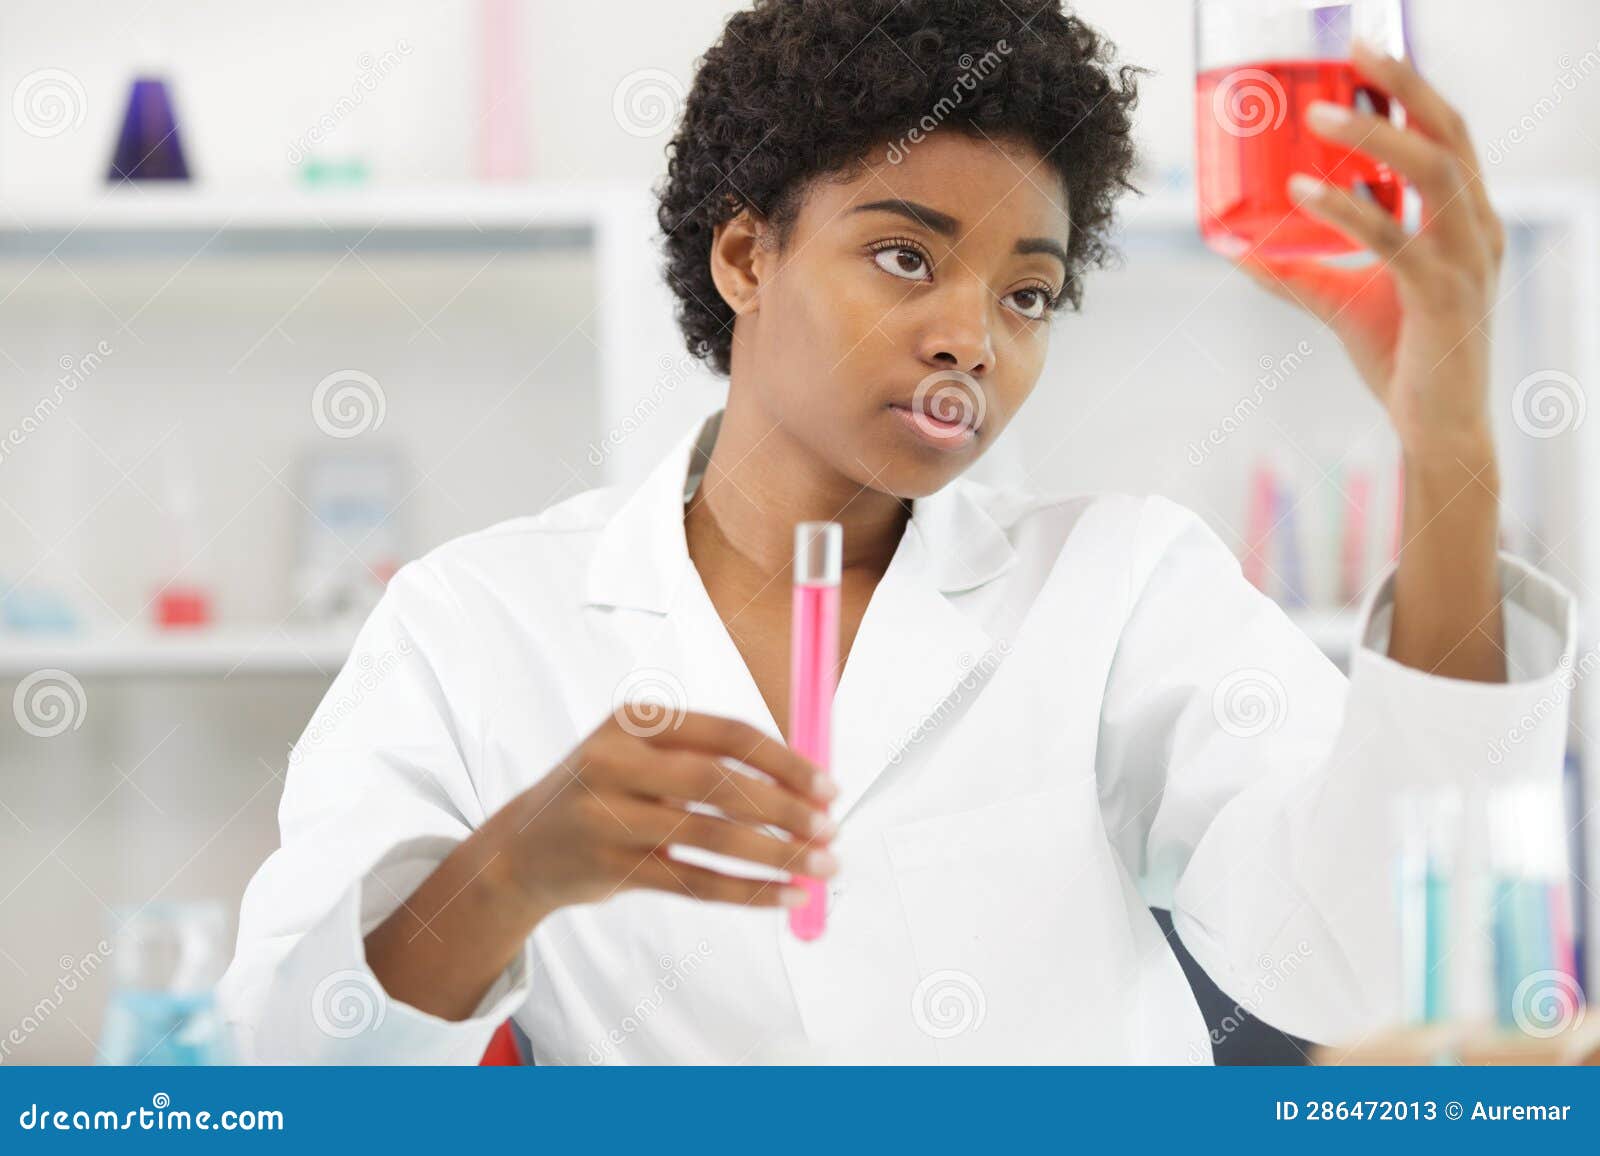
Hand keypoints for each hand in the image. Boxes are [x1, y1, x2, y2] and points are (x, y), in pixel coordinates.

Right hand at [484, 708, 838, 916]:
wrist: (522, 849)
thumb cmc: (605, 795)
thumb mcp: (640, 755)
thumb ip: (709, 759)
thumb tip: (805, 784)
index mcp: (635, 720)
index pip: (726, 734)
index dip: (785, 760)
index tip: (828, 786)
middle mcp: (616, 762)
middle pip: (720, 782)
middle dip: (786, 808)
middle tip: (831, 830)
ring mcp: (608, 817)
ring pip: (711, 836)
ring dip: (778, 854)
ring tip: (822, 867)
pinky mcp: (609, 869)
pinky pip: (693, 882)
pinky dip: (747, 892)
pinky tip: (785, 897)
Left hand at [1237, 38, 1505, 462]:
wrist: (1437, 427)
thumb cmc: (1402, 359)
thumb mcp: (1343, 300)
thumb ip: (1297, 271)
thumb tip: (1236, 248)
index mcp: (1466, 221)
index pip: (1447, 136)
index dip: (1412, 90)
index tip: (1365, 54)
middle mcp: (1476, 230)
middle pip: (1450, 133)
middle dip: (1405, 84)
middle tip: (1354, 50)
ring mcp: (1465, 260)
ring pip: (1432, 172)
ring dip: (1374, 136)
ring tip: (1317, 115)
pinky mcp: (1441, 295)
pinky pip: (1393, 238)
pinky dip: (1348, 210)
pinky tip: (1304, 193)